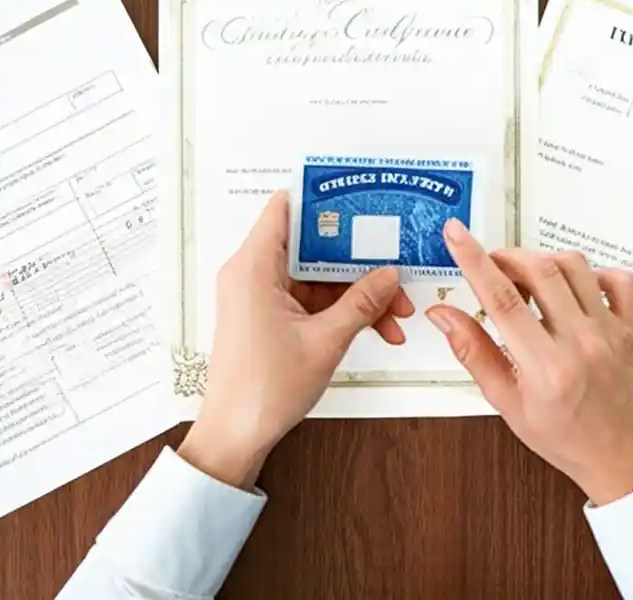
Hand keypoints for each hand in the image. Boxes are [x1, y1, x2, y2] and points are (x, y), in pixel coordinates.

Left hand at [178, 191, 412, 488]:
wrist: (236, 434)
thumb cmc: (262, 390)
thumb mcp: (326, 341)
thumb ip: (361, 302)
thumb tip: (388, 275)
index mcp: (254, 267)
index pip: (286, 209)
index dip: (323, 200)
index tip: (359, 198)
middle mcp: (252, 275)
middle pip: (313, 248)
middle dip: (359, 263)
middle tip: (395, 271)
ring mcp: (261, 296)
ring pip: (319, 278)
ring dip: (358, 294)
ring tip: (396, 314)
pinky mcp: (270, 317)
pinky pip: (313, 301)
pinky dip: (343, 312)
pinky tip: (377, 328)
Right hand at [426, 219, 632, 504]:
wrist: (619, 455)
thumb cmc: (563, 436)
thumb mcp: (506, 403)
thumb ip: (472, 352)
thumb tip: (443, 315)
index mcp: (545, 369)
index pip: (502, 300)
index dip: (474, 261)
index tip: (457, 235)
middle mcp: (581, 344)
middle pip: (540, 272)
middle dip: (506, 258)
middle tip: (491, 267)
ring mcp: (609, 332)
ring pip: (575, 266)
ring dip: (542, 261)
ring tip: (526, 280)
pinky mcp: (629, 327)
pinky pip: (617, 279)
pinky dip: (591, 272)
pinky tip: (571, 288)